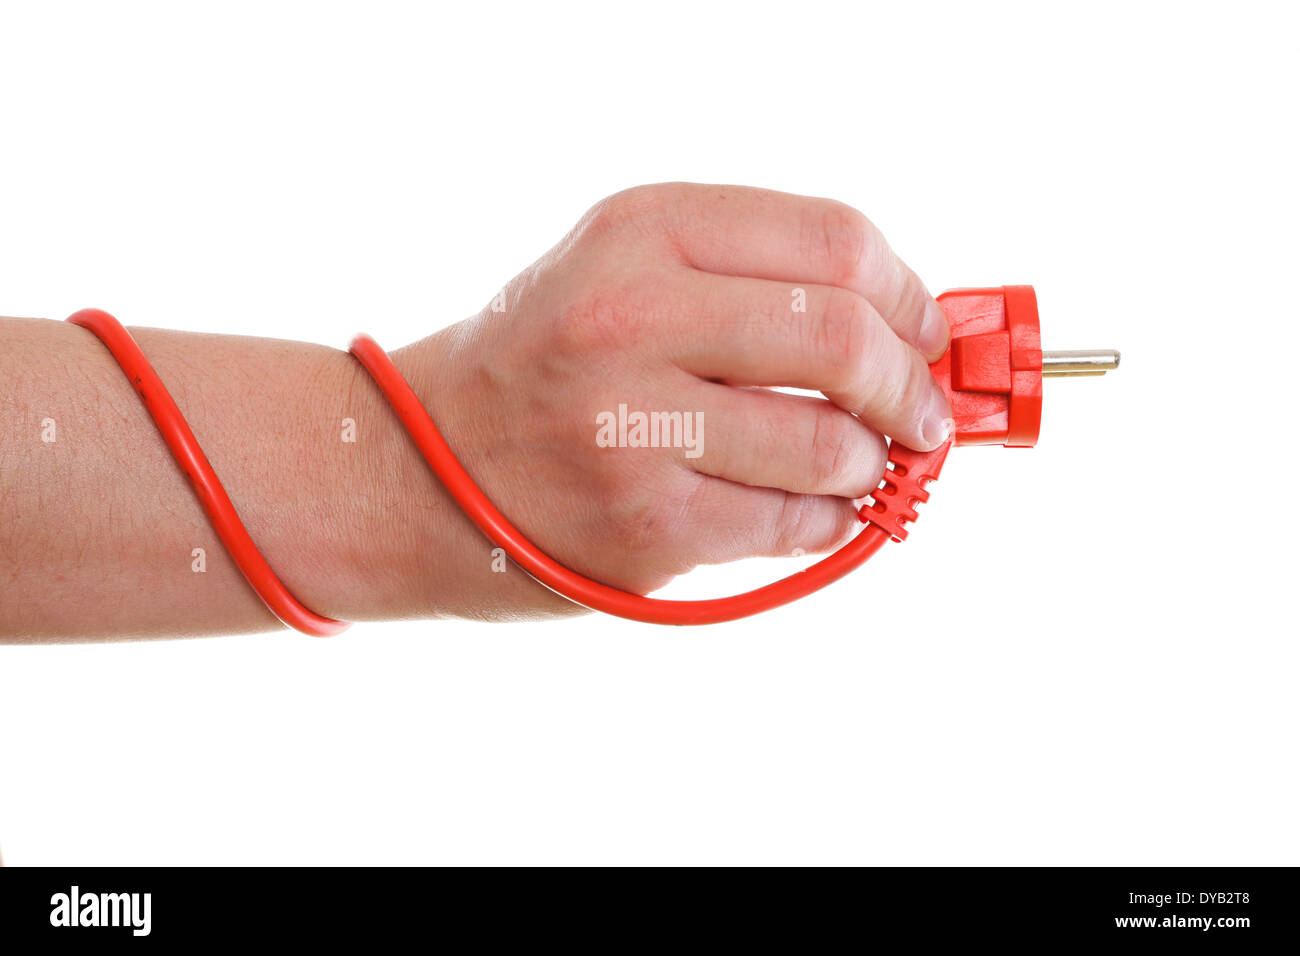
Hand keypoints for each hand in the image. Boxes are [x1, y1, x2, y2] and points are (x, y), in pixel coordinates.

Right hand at [398, 183, 950, 602]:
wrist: (422, 464)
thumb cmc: (546, 363)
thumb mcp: (624, 270)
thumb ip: (749, 276)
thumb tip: (902, 323)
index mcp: (641, 232)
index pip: (833, 240)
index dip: (904, 291)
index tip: (919, 330)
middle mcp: (631, 317)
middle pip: (842, 337)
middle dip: (910, 386)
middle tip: (921, 414)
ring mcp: (631, 426)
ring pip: (828, 444)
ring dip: (867, 461)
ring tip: (853, 463)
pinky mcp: (641, 522)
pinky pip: (789, 524)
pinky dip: (825, 522)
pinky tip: (808, 510)